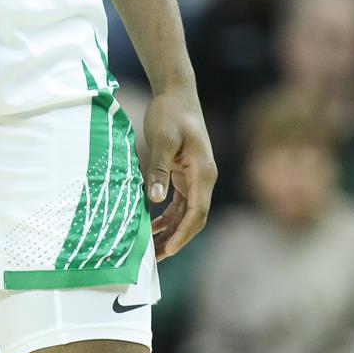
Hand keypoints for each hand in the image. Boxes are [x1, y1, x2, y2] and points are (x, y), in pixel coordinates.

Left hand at [141, 86, 216, 259]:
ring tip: (149, 248)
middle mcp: (203, 178)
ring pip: (185, 213)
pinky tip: (150, 225)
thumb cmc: (171, 113)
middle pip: (193, 218)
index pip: (197, 213)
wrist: (176, 93)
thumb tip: (153, 199)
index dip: (183, 234)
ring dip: (169, 230)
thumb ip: (158, 170)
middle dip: (175, 239)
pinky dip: (166, 216)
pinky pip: (178, 203)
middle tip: (154, 258)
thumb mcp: (162, 140)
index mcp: (203, 172)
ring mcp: (195, 177)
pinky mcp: (185, 174)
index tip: (168, 250)